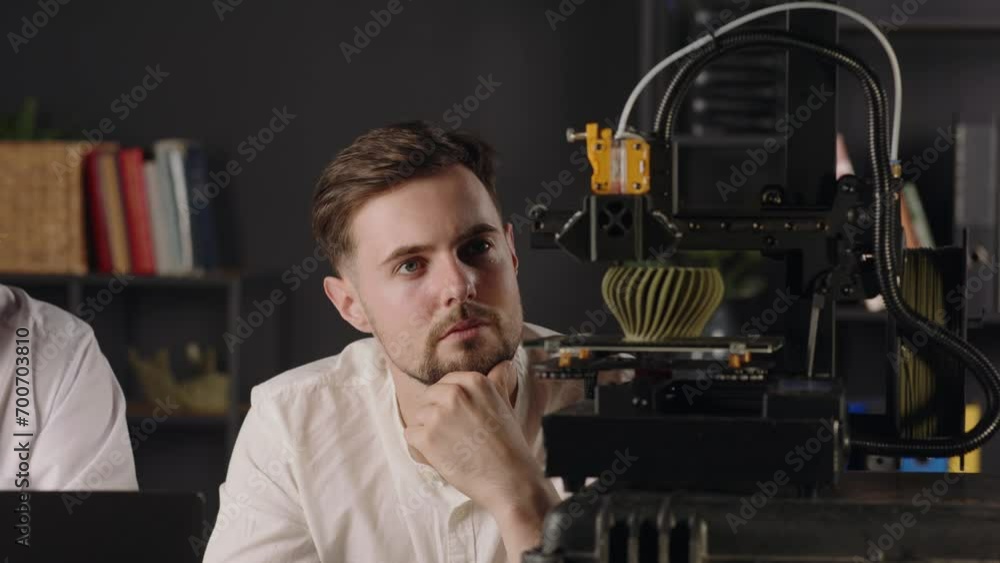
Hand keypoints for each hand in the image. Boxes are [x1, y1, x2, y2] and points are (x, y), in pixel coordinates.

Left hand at [403, 360, 543, 511]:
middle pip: (429, 397)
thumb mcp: (506, 405)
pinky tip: (439, 456)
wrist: (510, 480)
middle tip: (455, 436)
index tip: (460, 418)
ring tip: (450, 447)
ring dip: (428, 431)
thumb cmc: (510, 445)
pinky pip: (409, 435)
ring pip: (418, 416)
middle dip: (437, 415)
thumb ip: (498, 382)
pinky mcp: (426, 438)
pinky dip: (420, 448)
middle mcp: (454, 393)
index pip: (446, 382)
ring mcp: (438, 415)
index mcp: (475, 381)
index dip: (449, 402)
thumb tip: (504, 364)